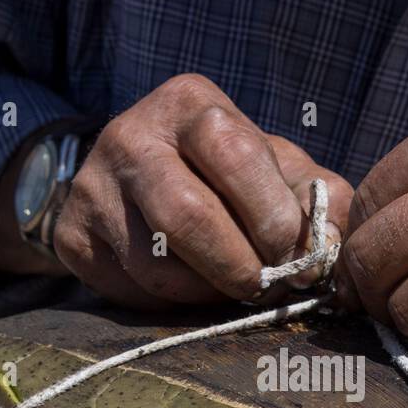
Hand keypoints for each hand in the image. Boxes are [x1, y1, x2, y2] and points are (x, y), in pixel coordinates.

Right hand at [53, 74, 350, 308]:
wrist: (134, 184)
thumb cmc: (224, 178)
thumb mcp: (275, 169)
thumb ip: (318, 197)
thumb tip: (336, 244)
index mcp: (192, 104)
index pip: (236, 156)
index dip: (272, 218)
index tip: (294, 256)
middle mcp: (131, 134)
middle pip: (187, 215)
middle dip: (238, 265)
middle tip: (263, 286)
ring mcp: (92, 185)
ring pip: (157, 265)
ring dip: (206, 292)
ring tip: (226, 285)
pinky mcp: (71, 235)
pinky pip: (128, 288)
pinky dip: (168, 304)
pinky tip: (184, 285)